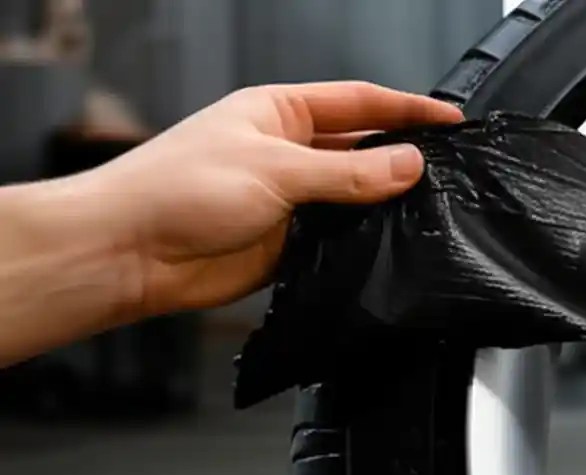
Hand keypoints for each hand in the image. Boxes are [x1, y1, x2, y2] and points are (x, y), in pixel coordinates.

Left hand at [89, 81, 461, 318]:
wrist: (128, 254)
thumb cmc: (176, 190)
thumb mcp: (275, 169)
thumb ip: (349, 173)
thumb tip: (409, 164)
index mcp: (279, 113)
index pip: (359, 103)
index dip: (408, 108)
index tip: (451, 119)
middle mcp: (287, 153)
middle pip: (362, 152)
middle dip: (402, 161)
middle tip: (450, 173)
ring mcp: (289, 201)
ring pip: (355, 201)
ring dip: (384, 208)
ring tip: (429, 213)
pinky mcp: (287, 245)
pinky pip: (339, 242)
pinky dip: (363, 245)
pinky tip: (389, 250)